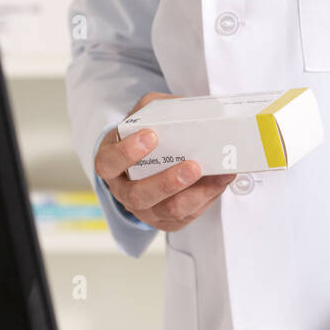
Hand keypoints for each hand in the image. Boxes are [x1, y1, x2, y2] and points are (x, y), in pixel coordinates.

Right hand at [94, 91, 236, 232]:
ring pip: (168, 210)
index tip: (151, 136)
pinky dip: (207, 198)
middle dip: (167, 182)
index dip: (126, 153)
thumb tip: (193, 110)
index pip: (108, 163)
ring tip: (219, 176)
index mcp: (110, 163)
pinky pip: (187, 215)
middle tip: (193, 166)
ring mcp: (145, 210)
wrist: (150, 157)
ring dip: (196, 194)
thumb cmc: (146, 132)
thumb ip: (161, 108)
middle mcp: (124, 191)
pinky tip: (222, 181)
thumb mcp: (146, 113)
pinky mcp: (167, 220)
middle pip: (138, 196)